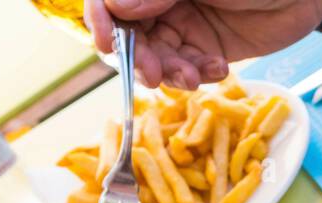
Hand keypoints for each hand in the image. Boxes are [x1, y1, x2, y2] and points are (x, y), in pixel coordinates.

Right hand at [85, 0, 321, 88]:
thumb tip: (116, 7)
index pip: (111, 1)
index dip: (102, 21)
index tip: (107, 43)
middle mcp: (162, 1)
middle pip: (131, 34)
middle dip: (140, 58)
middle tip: (156, 75)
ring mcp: (185, 25)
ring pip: (159, 57)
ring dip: (171, 72)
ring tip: (195, 74)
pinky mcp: (208, 49)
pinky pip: (189, 69)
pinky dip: (198, 75)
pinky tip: (218, 68)